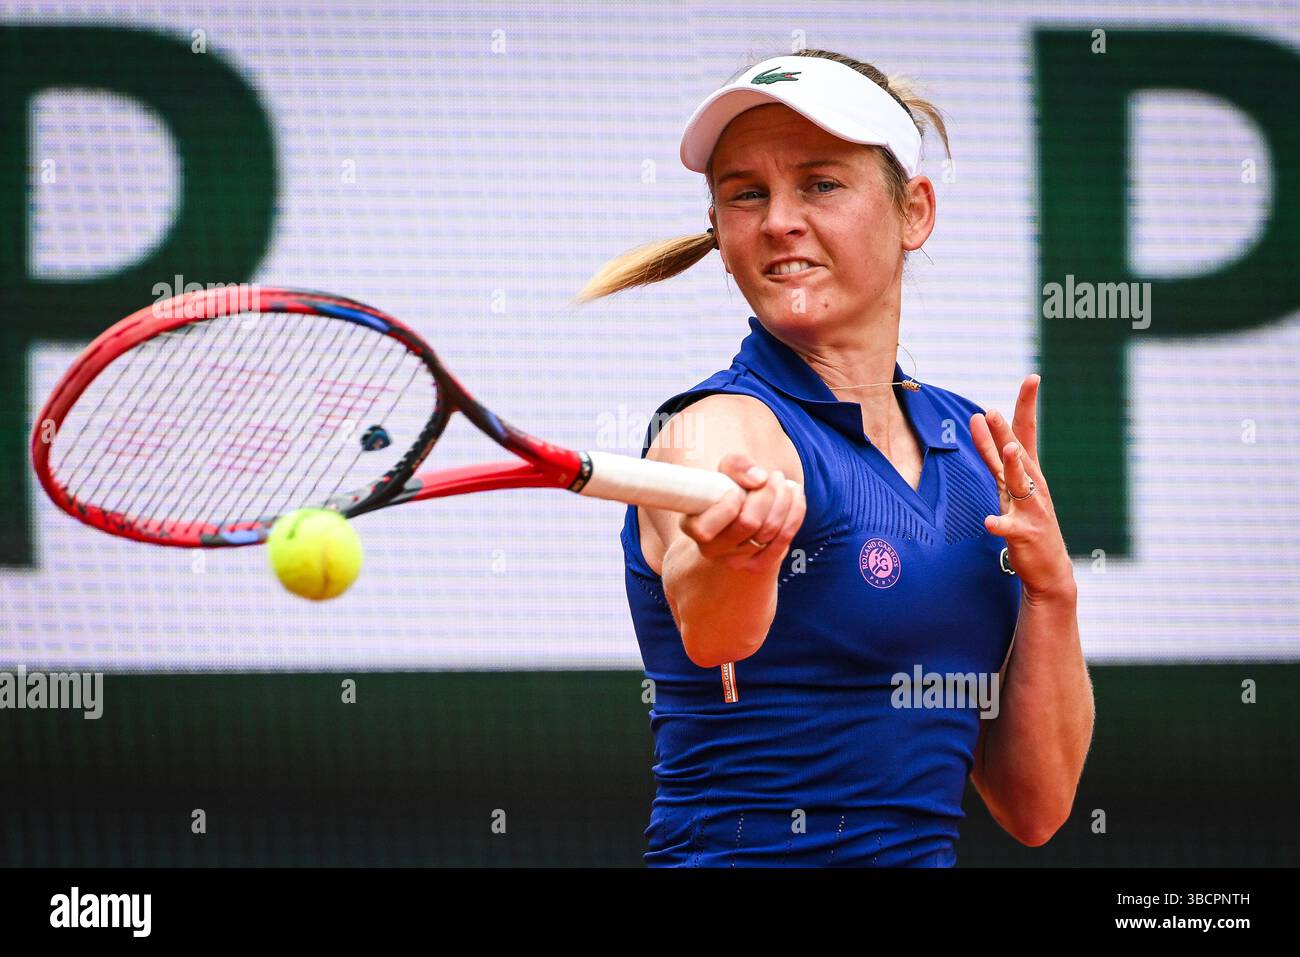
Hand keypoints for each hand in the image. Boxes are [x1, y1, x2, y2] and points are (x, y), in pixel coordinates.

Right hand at [679, 453, 805, 571]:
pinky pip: (785, 538)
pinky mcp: (760, 565)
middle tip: (771, 476)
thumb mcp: (724, 473)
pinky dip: (796, 510)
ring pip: (771, 529)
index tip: (736, 490)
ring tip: (782, 481)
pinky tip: (794, 493)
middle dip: (766, 493)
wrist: (740, 521)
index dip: (726, 508)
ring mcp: (737, 561)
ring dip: (784, 497)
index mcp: (693, 526)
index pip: (705, 529)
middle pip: (748, 523)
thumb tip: (759, 479)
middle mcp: (712, 549)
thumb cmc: (728, 492)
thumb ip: (735, 466)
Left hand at [970, 374, 1075, 602]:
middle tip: (991, 410)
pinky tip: (989, 522)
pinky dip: (999, 524)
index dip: (1027, 405)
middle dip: (1006, 432)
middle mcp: (1033, 486)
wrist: (1048, 567)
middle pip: (1017, 453)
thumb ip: (990, 452)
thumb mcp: (1006, 483)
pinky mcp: (1025, 534)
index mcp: (1028, 472)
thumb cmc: (1025, 520)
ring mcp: (1031, 510)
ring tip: (1007, 449)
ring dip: (1014, 466)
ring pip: (1020, 483)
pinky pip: (1009, 528)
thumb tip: (977, 418)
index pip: (1026, 432)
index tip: (1032, 377)